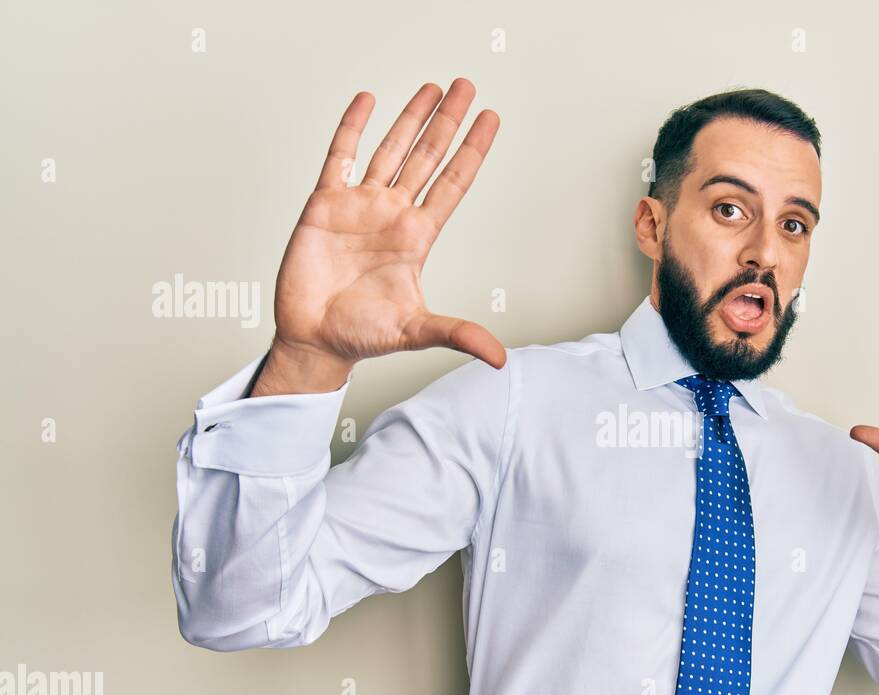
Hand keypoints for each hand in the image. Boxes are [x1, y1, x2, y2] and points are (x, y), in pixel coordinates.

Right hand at [260, 80, 503, 394]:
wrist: (314, 338)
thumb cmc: (362, 336)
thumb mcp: (416, 332)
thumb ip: (458, 335)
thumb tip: (499, 357)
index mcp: (417, 237)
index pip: (452, 183)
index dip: (472, 150)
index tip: (491, 119)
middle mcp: (393, 214)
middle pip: (427, 156)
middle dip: (448, 121)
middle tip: (467, 87)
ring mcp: (360, 205)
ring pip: (390, 149)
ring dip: (410, 118)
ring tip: (432, 88)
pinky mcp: (324, 204)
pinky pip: (340, 155)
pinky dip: (353, 127)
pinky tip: (368, 101)